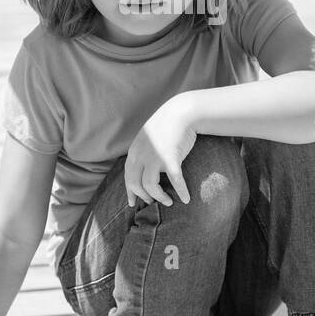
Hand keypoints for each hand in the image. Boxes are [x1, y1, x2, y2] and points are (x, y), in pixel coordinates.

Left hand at [125, 94, 198, 208]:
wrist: (181, 112)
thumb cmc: (167, 125)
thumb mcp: (147, 137)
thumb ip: (142, 150)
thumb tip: (142, 166)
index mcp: (134, 151)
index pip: (127, 176)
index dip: (130, 191)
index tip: (132, 203)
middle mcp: (141, 155)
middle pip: (135, 184)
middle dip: (143, 196)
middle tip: (151, 202)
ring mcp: (155, 157)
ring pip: (150, 186)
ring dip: (159, 197)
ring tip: (168, 202)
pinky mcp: (171, 159)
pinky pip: (175, 181)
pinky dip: (181, 191)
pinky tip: (186, 199)